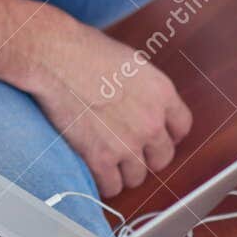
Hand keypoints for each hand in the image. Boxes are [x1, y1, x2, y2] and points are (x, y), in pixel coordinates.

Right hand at [19, 9, 192, 198]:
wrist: (55, 58)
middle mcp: (151, 121)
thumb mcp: (128, 61)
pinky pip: (112, 186)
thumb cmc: (83, 49)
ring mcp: (128, 142)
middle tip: (129, 149)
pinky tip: (94, 170)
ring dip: (124, 171)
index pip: (182, 126)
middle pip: (163, 156)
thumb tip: (137, 99)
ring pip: (138, 176)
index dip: (168, 134)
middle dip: (147, 155)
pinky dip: (104, 182)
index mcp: (161, 92)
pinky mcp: (101, 157)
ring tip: (109, 161)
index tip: (156, 136)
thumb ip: (142, 87)